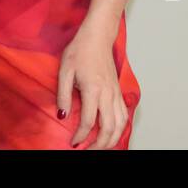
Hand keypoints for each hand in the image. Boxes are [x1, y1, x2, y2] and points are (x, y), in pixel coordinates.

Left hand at [57, 27, 128, 149]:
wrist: (97, 37)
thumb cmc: (80, 50)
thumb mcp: (65, 70)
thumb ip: (63, 94)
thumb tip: (63, 115)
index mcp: (93, 89)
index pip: (89, 121)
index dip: (81, 136)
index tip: (73, 143)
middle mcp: (108, 94)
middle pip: (109, 128)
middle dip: (99, 144)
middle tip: (87, 150)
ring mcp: (116, 93)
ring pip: (120, 124)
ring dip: (112, 139)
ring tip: (100, 147)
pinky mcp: (119, 91)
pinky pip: (124, 115)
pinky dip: (120, 128)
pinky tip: (113, 133)